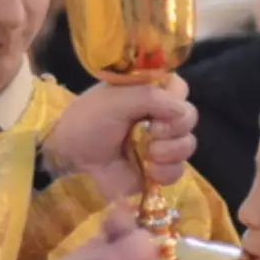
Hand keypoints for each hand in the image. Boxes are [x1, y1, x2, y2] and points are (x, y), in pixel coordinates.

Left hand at [42, 74, 196, 198]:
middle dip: (174, 127)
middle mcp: (157, 116)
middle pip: (189, 116)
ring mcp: (159, 144)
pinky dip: (167, 171)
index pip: (180, 89)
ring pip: (188, 144)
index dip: (176, 98)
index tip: (158, 107)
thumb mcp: (115, 100)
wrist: (70, 160)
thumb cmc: (87, 122)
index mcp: (147, 92)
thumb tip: (183, 112)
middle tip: (152, 131)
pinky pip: (178, 170)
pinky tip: (149, 170)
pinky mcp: (157, 171)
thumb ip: (151, 98)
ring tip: (149, 154)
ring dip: (171, 150)